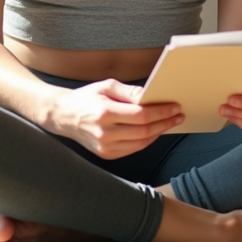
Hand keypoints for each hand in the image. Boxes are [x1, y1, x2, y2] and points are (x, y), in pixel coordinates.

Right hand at [42, 79, 183, 159]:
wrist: (63, 116)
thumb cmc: (86, 98)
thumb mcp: (106, 86)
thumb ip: (129, 91)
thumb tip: (149, 96)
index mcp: (104, 112)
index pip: (141, 115)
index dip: (161, 112)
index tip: (175, 107)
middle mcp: (104, 133)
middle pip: (144, 131)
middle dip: (165, 123)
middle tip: (178, 115)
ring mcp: (105, 147)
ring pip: (142, 143)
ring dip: (159, 133)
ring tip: (169, 123)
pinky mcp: (106, 154)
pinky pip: (133, 149)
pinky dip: (147, 141)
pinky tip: (154, 131)